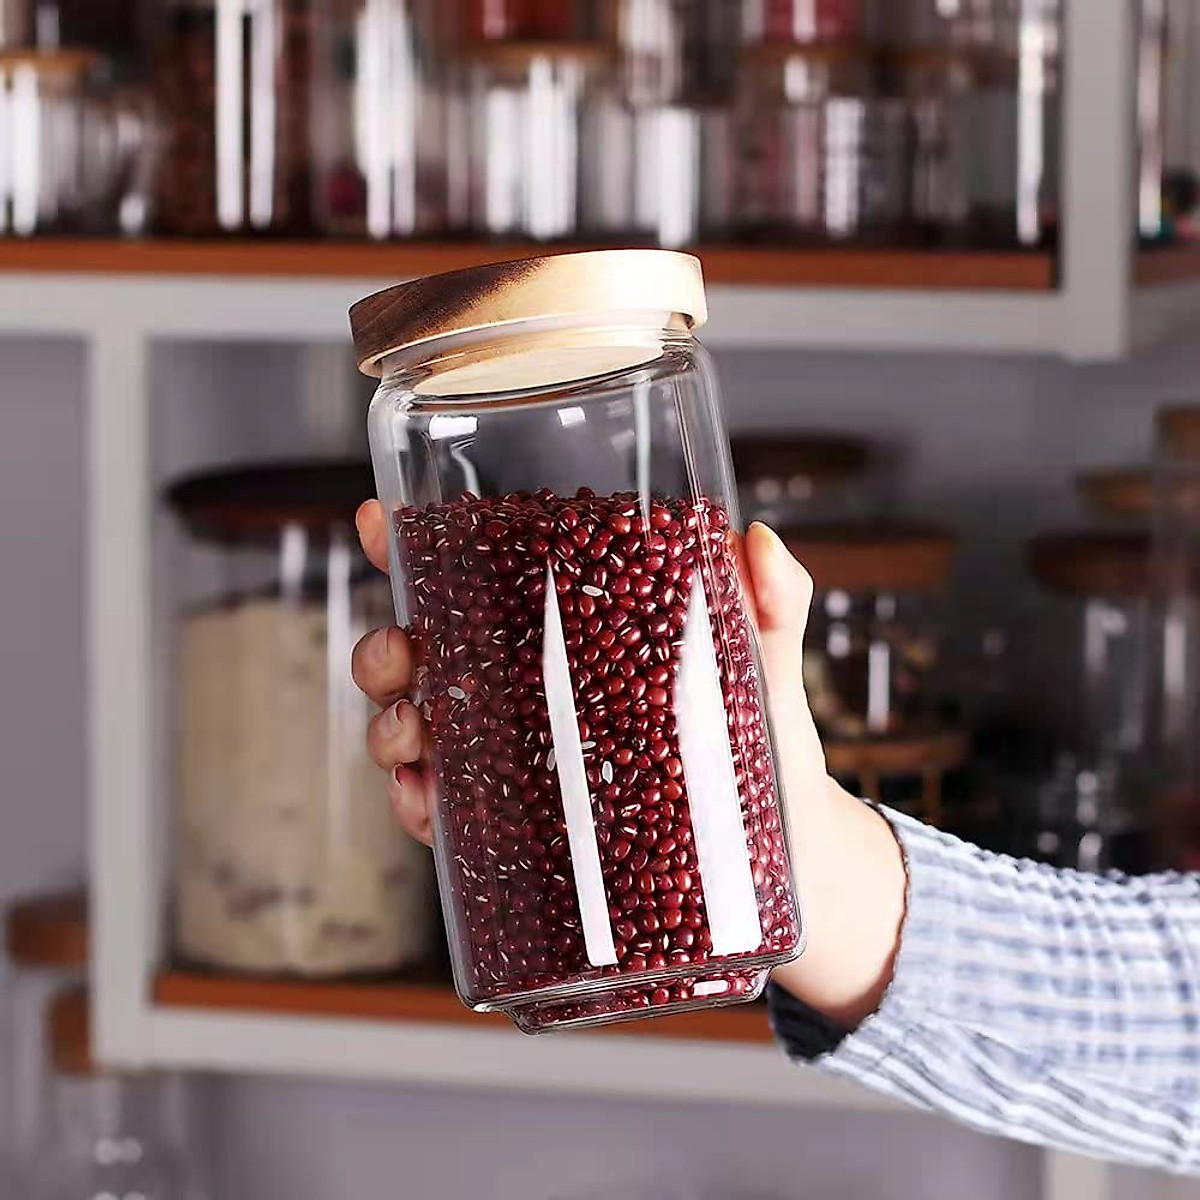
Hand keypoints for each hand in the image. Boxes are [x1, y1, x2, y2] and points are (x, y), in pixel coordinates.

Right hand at [352, 500, 903, 1027]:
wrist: (790, 857)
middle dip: (387, 649)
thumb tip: (759, 541)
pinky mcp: (524, 834)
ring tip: (414, 734)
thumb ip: (770, 604)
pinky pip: (448, 818)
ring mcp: (517, 763)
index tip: (378, 521)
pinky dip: (421, 807)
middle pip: (426, 656)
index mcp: (567, 637)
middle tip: (402, 650)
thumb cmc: (764, 747)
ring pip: (419, 733)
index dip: (415, 548)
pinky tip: (427, 801)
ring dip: (392, 726)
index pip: (477, 581)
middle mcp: (527, 694)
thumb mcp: (765, 668)